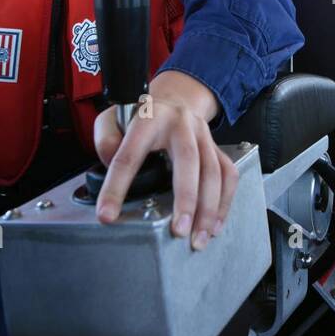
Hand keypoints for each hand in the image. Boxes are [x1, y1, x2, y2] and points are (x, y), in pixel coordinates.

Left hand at [93, 71, 236, 250]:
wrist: (176, 98)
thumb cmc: (142, 116)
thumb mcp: (113, 119)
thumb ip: (106, 139)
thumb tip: (110, 161)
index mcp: (149, 118)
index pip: (129, 154)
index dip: (116, 187)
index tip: (107, 215)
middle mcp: (181, 124)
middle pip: (188, 159)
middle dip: (185, 198)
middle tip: (179, 230)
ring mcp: (203, 135)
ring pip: (213, 170)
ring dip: (208, 208)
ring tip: (198, 237)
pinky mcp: (217, 147)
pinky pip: (228, 174)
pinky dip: (225, 202)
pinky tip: (214, 225)